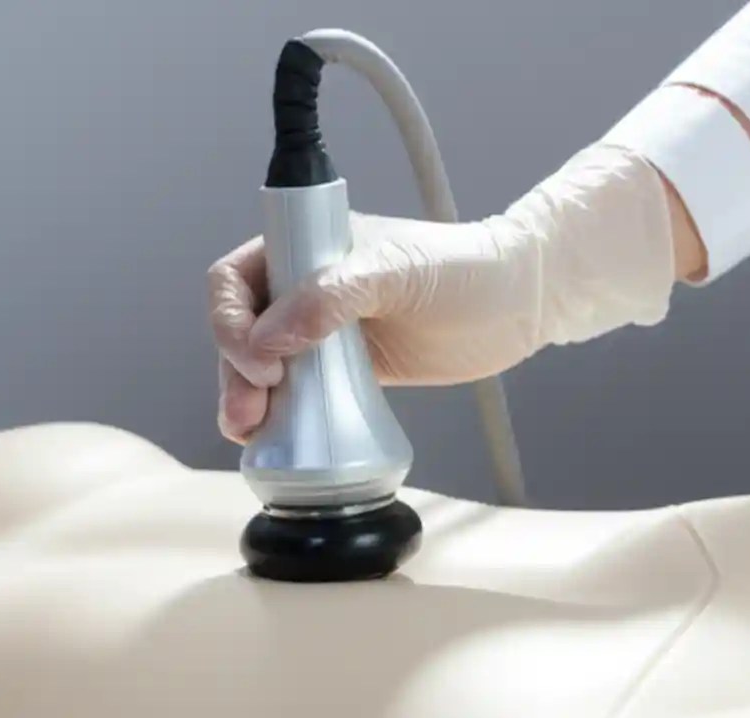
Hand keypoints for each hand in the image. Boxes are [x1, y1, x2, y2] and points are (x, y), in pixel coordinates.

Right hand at [209, 214, 542, 442]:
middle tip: (251, 406)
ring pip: (260, 370)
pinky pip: (297, 396)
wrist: (516, 305)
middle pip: (240, 331)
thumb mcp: (395, 272)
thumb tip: (269, 339)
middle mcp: (306, 289)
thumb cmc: (463, 269)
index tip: (259, 354)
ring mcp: (323, 334)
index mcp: (307, 247)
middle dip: (234, 370)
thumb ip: (330, 297)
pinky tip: (273, 437)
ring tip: (250, 430)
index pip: (237, 278)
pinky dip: (280, 418)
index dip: (233, 318)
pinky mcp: (345, 374)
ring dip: (247, 400)